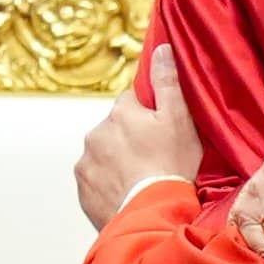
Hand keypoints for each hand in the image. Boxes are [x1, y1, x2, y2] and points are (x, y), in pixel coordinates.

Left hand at [75, 47, 203, 229]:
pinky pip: (96, 180)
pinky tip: (129, 193)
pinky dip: (109, 183)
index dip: (149, 116)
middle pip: (116, 129)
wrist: (151, 215)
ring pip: (104, 154)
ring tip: (142, 180)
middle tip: (155, 158)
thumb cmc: (171, 167)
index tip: (161, 132)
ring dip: (118, 162)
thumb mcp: (180, 119)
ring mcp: (86, 162)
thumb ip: (168, 82)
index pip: (132, 102)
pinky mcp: (83, 189)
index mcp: (120, 112)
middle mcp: (96, 133)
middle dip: (131, 138)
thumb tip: (161, 48)